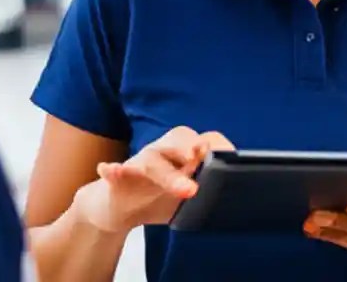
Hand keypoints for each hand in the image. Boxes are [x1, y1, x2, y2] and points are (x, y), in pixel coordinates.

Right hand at [74, 126, 233, 234]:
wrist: (121, 207)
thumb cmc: (162, 196)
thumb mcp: (189, 194)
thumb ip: (209, 189)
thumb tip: (237, 196)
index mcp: (187, 152)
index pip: (207, 140)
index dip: (220, 146)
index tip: (231, 158)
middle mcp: (165, 151)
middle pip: (180, 143)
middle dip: (193, 153)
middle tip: (203, 164)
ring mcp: (140, 162)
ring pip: (153, 159)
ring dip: (168, 173)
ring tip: (186, 189)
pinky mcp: (117, 179)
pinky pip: (114, 171)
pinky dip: (113, 170)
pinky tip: (109, 170)